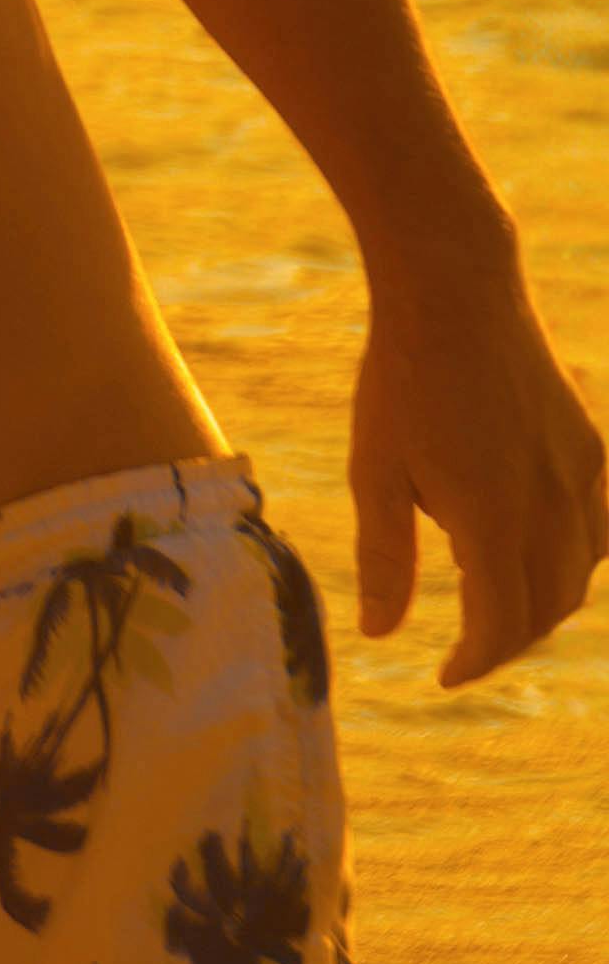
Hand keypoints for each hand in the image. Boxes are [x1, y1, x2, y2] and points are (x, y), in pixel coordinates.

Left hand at [349, 270, 606, 686]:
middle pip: (548, 607)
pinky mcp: (592, 447)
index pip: (502, 625)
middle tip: (468, 645)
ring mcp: (581, 475)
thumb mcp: (376, 471)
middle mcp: (551, 505)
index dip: (476, 660)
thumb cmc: (401, 379)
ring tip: (499, 604)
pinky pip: (601, 529)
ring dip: (545, 603)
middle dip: (509, 638)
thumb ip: (384, 558)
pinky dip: (577, 558)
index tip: (446, 673)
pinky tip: (542, 551)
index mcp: (493, 519)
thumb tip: (379, 633)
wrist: (455, 291)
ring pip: (582, 572)